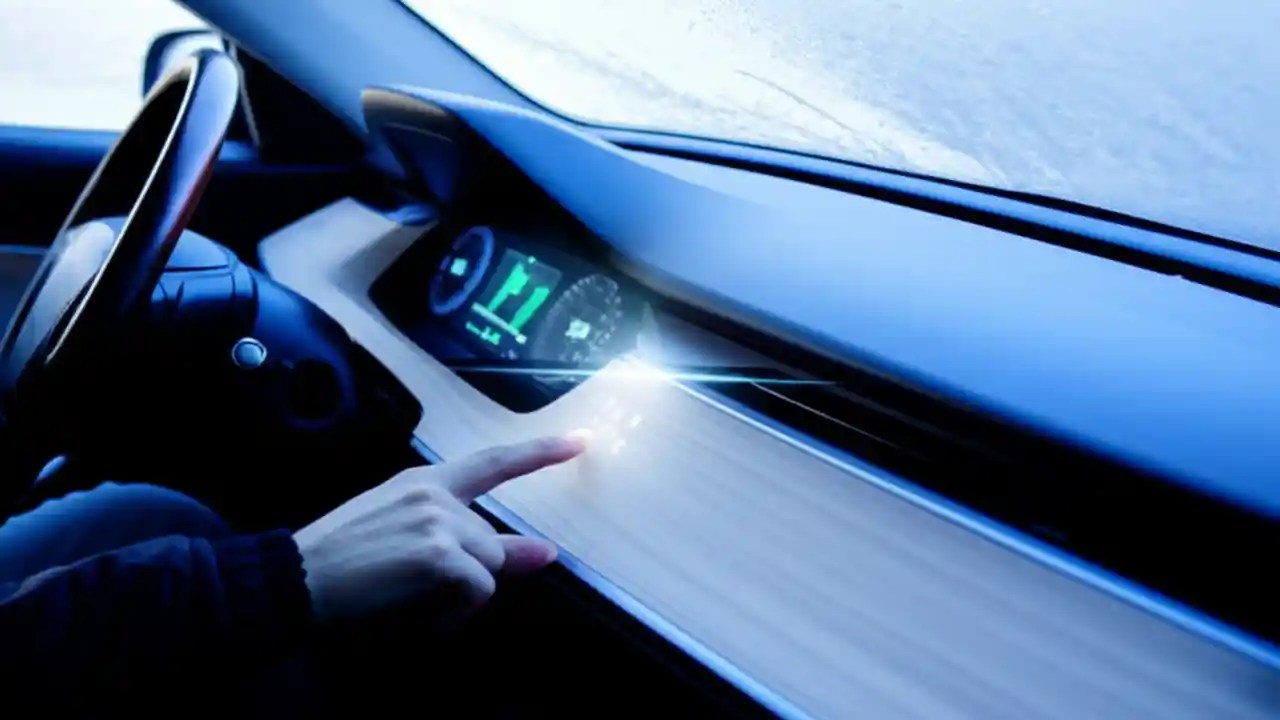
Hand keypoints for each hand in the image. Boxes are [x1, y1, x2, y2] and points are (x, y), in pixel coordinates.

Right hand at [293, 435, 585, 623]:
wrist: (296, 578)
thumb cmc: (341, 563)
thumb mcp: (406, 539)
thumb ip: (476, 542)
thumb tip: (546, 551)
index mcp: (423, 482)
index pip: (494, 462)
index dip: (540, 452)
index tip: (579, 441)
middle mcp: (434, 493)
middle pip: (492, 541)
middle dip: (471, 574)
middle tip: (423, 593)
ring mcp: (438, 520)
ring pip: (489, 566)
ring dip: (462, 594)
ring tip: (415, 601)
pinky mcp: (438, 553)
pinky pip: (478, 590)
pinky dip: (457, 614)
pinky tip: (425, 615)